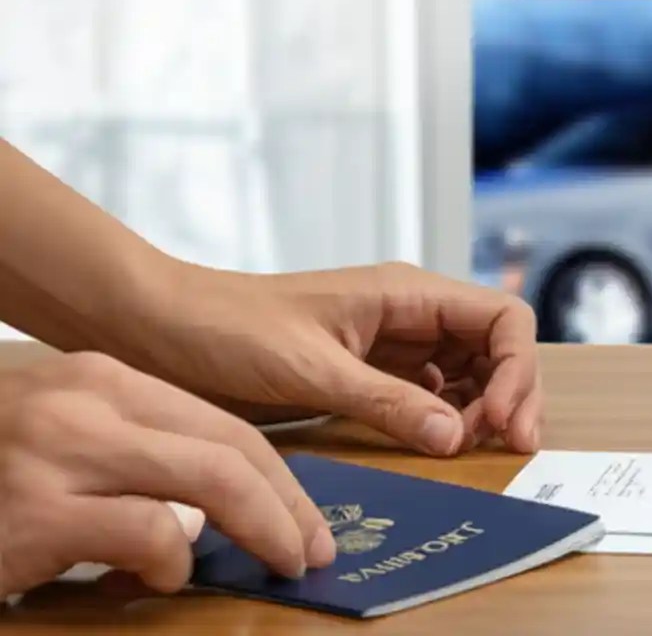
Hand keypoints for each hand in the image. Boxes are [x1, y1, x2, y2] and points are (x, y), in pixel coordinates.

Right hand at [0, 353, 336, 599]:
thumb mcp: (56, 433)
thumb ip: (127, 453)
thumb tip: (206, 510)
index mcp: (101, 379)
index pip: (223, 423)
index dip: (279, 476)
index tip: (305, 518)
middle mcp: (86, 402)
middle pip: (231, 448)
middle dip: (287, 507)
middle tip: (310, 553)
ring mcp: (58, 452)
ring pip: (209, 482)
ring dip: (256, 530)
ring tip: (267, 564)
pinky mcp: (33, 512)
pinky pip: (149, 534)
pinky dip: (169, 566)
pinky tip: (150, 581)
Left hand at [127, 262, 543, 457]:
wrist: (160, 327)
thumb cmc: (227, 327)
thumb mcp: (311, 368)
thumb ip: (386, 401)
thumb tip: (456, 436)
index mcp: (406, 293)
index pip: (501, 318)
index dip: (516, 369)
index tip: (497, 420)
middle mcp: (410, 315)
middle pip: (496, 348)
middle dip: (512, 394)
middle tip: (510, 448)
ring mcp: (393, 345)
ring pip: (470, 374)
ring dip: (483, 410)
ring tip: (472, 449)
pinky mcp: (370, 373)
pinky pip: (431, 396)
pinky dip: (447, 421)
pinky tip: (438, 445)